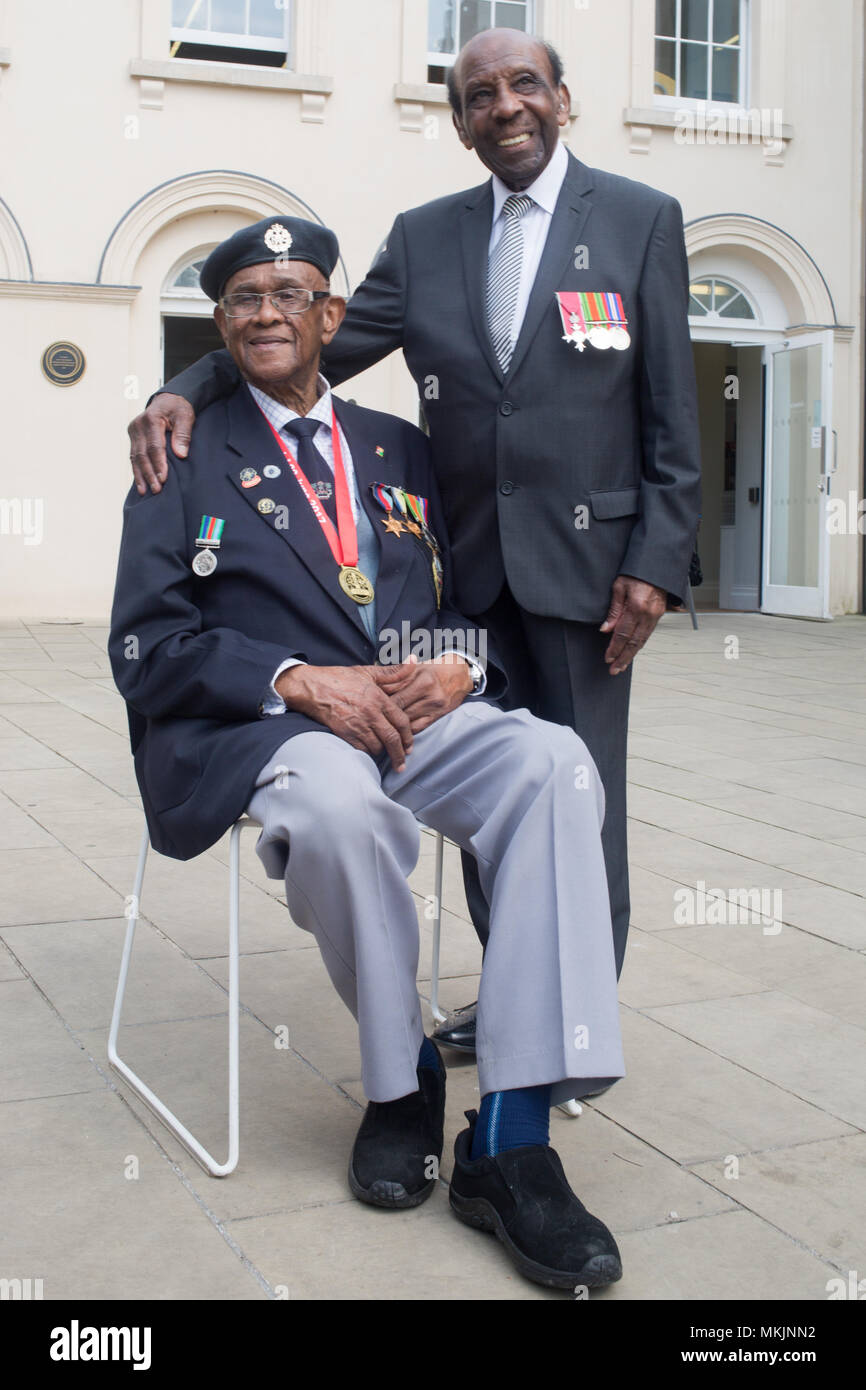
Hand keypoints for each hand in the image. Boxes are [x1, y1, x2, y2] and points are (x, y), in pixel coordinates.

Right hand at [129, 394, 195, 495]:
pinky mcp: (133, 438)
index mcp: (151, 419)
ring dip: (141, 476)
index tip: (164, 478)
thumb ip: (183, 434)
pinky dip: (137, 471)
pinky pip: (133, 457)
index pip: (154, 446)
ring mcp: (133, 432)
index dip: (158, 464)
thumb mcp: (186, 416)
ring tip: (145, 491)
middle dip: (149, 473)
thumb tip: (180, 454)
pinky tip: (140, 484)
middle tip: (156, 489)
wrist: (167, 400)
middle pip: (142, 454)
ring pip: (135, 457)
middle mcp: (138, 425)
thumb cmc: (178, 408)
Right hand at [275, 664, 415, 770]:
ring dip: (382, 752)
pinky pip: (361, 750)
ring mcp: (356, 725)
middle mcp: (370, 713)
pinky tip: (368, 750)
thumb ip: (393, 672)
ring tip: (384, 754)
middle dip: (399, 755)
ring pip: (377, 747)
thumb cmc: (338, 679)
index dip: (408, 737)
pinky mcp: (344, 734)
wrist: (311, 687)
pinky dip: (367, 752)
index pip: (402, 722)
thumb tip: (414, 661)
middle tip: (402, 764)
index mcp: (378, 698)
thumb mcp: (367, 672)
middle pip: (392, 739)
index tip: (409, 747)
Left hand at [373, 654, 471, 733]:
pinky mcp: (438, 716)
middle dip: (383, 713)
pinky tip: (395, 731)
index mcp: (421, 677)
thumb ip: (398, 675)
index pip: (394, 692)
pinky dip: (405, 731)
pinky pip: (417, 728)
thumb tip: (376, 683)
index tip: (367, 704)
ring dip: (392, 724)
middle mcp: (428, 691)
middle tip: (368, 718)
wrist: (461, 676)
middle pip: (399, 707)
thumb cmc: (434, 670)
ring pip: (406, 720)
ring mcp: (434, 705)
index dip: (378, 700)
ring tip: (379, 726)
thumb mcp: (417, 667)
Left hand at [600, 574, 666, 674]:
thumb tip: (605, 630)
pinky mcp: (659, 615)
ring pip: (643, 641)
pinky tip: (632, 651)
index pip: (623, 634)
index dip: (614, 648)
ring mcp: (655, 616)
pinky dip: (639, 645)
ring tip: (622, 665)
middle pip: (634, 642)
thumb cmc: (636, 573)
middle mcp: (648, 614)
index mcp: (636, 606)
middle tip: (614, 670)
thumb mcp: (619, 587)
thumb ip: (613, 611)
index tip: (608, 659)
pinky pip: (648, 634)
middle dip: (623, 658)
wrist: (656, 566)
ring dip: (631, 654)